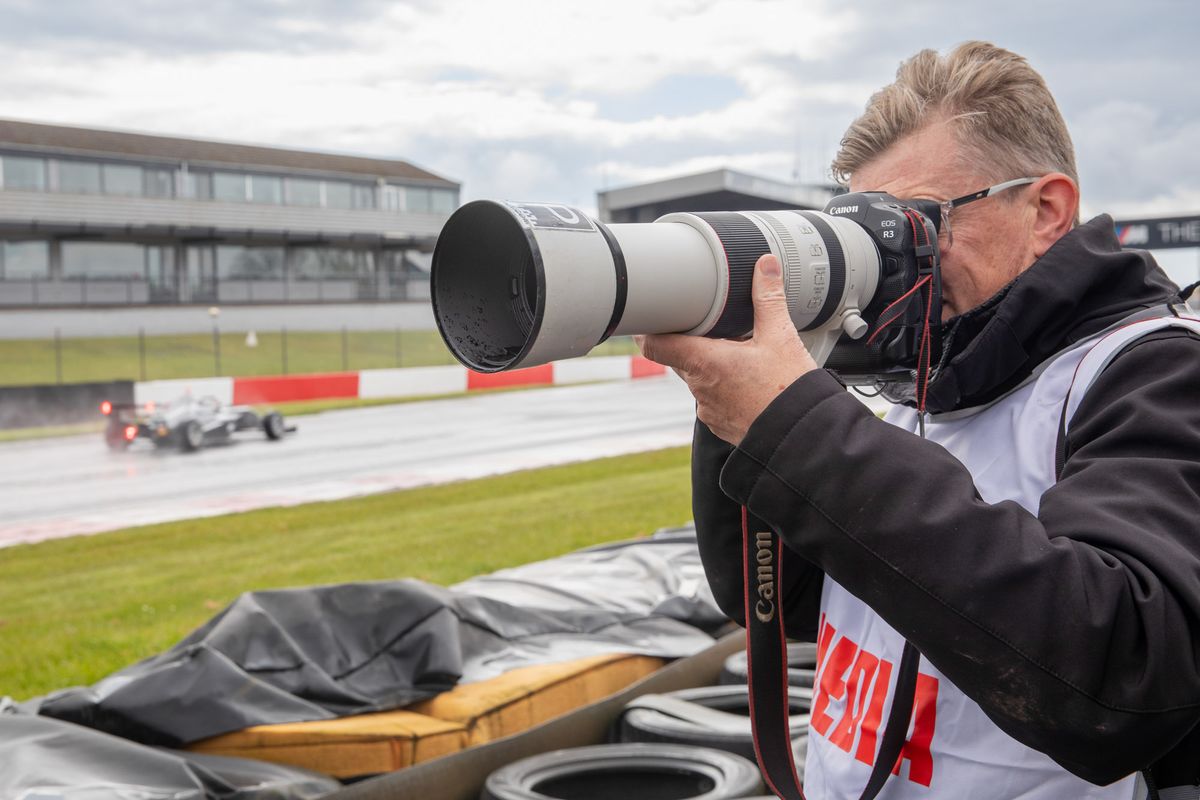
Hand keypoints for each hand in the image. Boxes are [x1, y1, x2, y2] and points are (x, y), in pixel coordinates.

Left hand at [637, 254, 818, 445]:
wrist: (803, 437)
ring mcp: (709, 409)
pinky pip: (714, 400)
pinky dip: (725, 388)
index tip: (647, 319)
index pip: (655, 345)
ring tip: (739, 356)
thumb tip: (764, 266)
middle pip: (680, 358)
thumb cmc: (790, 392)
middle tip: (709, 328)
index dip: (647, 330)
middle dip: (692, 343)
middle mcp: (700, 388)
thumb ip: (768, 298)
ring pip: (699, 380)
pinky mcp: (722, 424)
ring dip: (711, 366)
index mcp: (705, 362)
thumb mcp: (780, 336)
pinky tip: (748, 382)